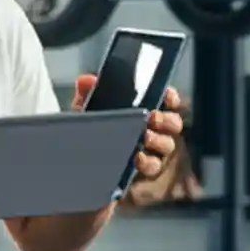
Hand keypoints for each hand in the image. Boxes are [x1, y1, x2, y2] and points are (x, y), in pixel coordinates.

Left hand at [71, 75, 192, 183]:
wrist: (76, 161)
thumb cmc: (88, 131)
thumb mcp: (85, 109)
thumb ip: (86, 93)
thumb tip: (87, 81)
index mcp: (143, 110)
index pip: (166, 101)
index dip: (170, 97)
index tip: (166, 95)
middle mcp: (152, 130)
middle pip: (173, 124)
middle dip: (166, 119)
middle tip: (152, 117)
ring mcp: (150, 151)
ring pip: (167, 145)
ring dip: (159, 140)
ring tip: (144, 136)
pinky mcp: (143, 170)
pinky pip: (154, 166)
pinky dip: (148, 161)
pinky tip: (137, 157)